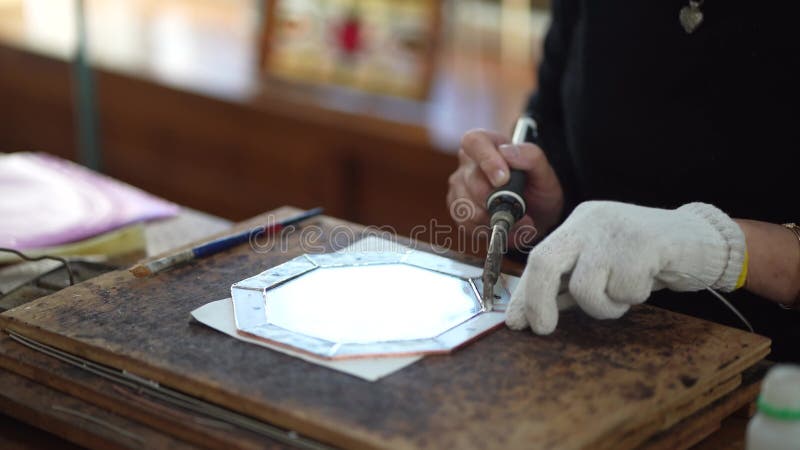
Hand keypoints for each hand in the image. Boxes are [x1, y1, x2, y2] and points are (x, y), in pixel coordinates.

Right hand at [446, 129, 563, 247]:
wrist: (536, 214)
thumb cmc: (538, 188)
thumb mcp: (544, 171)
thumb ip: (530, 156)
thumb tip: (506, 153)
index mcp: (488, 144)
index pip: (474, 142)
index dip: (486, 160)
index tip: (503, 180)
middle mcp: (469, 164)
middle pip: (472, 180)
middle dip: (497, 200)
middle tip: (520, 210)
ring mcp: (460, 187)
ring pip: (466, 205)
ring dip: (494, 219)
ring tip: (516, 221)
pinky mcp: (458, 209)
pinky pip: (465, 223)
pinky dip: (487, 229)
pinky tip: (502, 226)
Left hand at [506, 201, 746, 333]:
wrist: (702, 240)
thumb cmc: (646, 259)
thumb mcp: (601, 269)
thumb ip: (568, 285)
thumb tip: (529, 312)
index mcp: (577, 224)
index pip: (539, 258)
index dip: (525, 293)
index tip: (517, 322)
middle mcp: (590, 221)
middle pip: (546, 262)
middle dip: (539, 302)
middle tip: (544, 330)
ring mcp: (615, 229)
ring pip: (585, 286)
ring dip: (604, 306)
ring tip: (625, 297)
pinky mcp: (643, 242)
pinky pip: (623, 290)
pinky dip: (633, 297)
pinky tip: (648, 281)